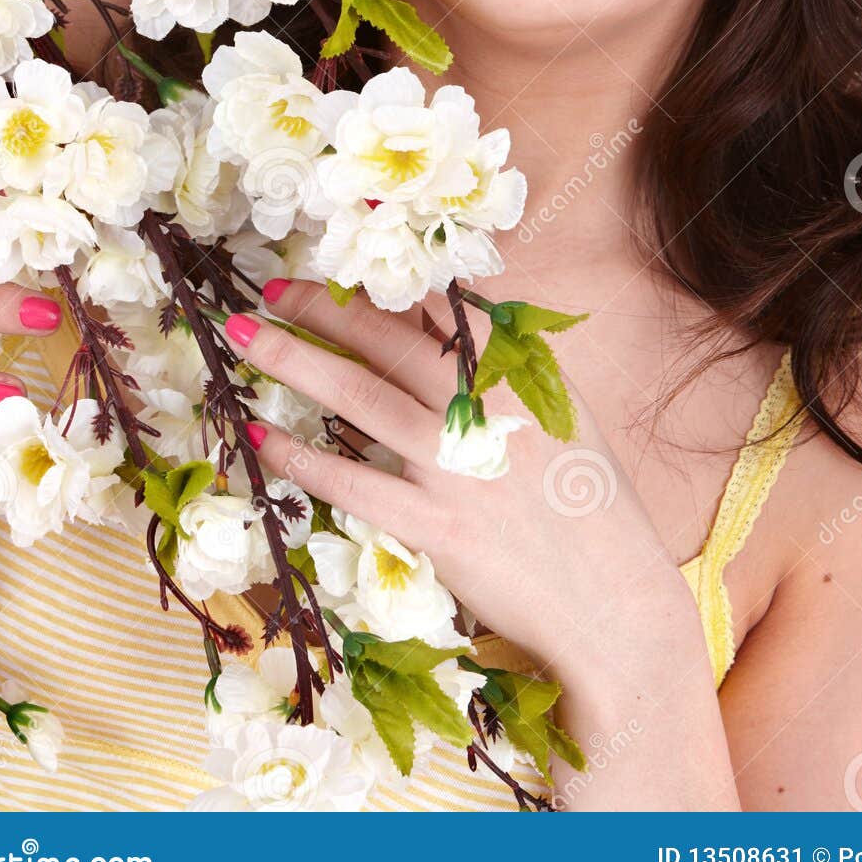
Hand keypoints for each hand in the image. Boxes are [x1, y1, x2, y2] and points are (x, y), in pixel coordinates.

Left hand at [224, 278, 686, 682]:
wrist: (614, 601)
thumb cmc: (592, 507)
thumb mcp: (566, 416)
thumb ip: (513, 366)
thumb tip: (461, 316)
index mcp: (519, 376)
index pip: (442, 307)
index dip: (383, 280)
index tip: (338, 260)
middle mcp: (484, 409)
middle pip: (388, 340)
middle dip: (323, 306)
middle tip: (271, 285)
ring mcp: (456, 466)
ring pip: (359, 396)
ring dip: (296, 361)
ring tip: (247, 338)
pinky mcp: (434, 525)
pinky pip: (353, 482)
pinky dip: (305, 458)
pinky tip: (265, 440)